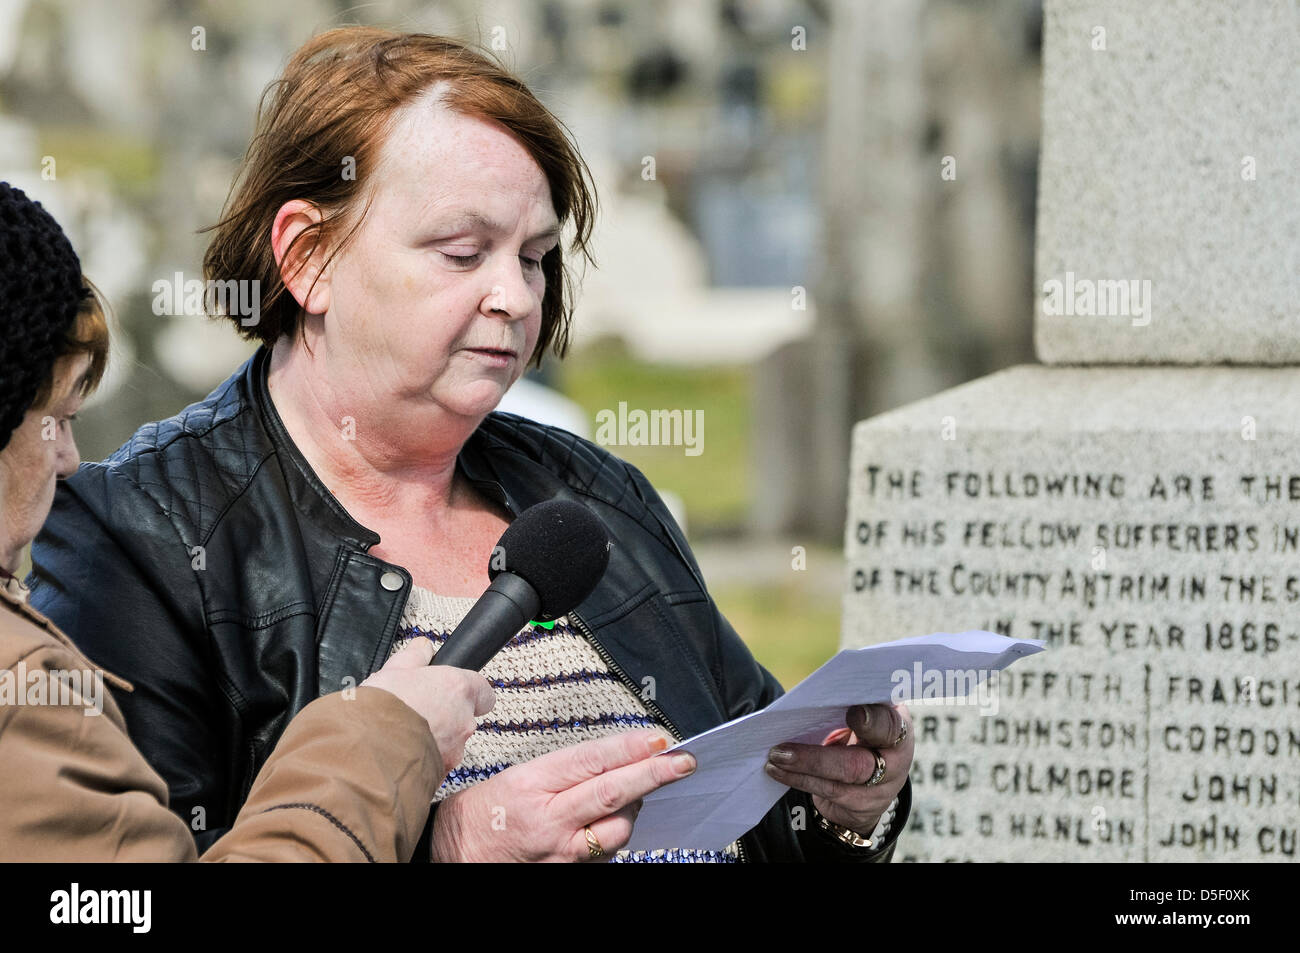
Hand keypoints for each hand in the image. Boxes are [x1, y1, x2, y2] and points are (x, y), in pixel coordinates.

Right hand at [360, 637, 495, 773]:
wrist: (366, 756)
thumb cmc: (380, 711)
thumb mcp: (394, 671)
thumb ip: (414, 657)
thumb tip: (423, 648)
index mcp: (458, 689)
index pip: (483, 691)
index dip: (468, 691)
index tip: (452, 691)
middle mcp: (463, 721)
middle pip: (465, 718)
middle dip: (445, 716)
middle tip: (418, 713)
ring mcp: (455, 751)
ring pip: (451, 743)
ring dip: (434, 740)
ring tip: (403, 735)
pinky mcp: (442, 775)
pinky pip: (437, 764)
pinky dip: (424, 760)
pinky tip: (401, 754)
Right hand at [430, 729, 696, 861]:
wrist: (449, 856)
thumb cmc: (477, 814)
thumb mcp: (515, 777)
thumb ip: (563, 770)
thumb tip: (610, 760)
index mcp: (531, 785)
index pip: (592, 760)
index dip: (630, 748)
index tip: (659, 739)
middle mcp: (548, 819)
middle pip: (612, 793)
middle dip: (653, 774)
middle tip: (684, 762)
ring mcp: (559, 851)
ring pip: (617, 829)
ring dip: (636, 808)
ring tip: (639, 792)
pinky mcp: (565, 872)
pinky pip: (605, 853)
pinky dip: (617, 833)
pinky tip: (618, 820)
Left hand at [764, 702, 912, 837]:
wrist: (876, 779)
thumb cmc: (864, 734)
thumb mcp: (867, 717)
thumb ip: (849, 706)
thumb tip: (812, 699)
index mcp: (899, 728)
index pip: (890, 725)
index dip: (873, 721)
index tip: (852, 712)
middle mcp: (896, 761)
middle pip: (858, 764)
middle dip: (816, 758)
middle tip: (780, 750)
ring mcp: (882, 789)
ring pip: (838, 784)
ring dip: (800, 771)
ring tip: (774, 759)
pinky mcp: (863, 807)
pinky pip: (828, 794)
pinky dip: (800, 780)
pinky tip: (778, 771)